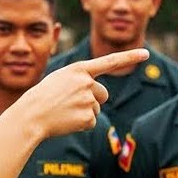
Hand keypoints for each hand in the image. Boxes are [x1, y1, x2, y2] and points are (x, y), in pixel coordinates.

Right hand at [8, 48, 149, 139]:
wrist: (31, 116)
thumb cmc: (42, 97)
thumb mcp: (59, 79)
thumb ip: (80, 80)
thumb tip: (99, 96)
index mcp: (79, 69)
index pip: (110, 61)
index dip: (130, 57)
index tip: (146, 53)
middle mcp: (86, 82)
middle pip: (103, 94)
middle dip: (92, 100)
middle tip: (70, 104)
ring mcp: (88, 99)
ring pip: (96, 108)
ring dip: (84, 113)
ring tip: (64, 112)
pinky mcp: (88, 116)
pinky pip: (92, 122)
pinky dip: (81, 124)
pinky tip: (67, 121)